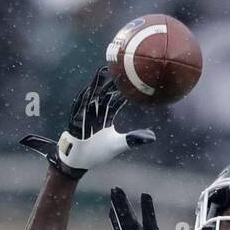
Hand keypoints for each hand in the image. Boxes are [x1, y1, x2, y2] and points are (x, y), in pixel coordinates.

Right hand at [21, 67, 153, 180]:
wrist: (81, 161)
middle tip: (117, 68)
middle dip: (109, 82)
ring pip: (93, 97)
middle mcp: (95, 114)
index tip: (128, 81)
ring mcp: (85, 116)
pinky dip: (85, 99)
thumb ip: (133, 139)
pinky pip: (80, 108)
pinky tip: (89, 91)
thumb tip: (153, 137)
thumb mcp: (118, 145)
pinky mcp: (76, 121)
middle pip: (103, 94)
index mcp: (105, 118)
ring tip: (103, 72)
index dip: (120, 92)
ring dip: (97, 85)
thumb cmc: (98, 152)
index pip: (113, 102)